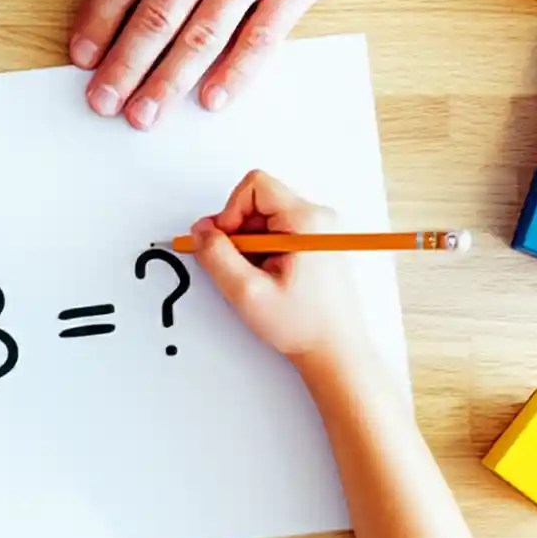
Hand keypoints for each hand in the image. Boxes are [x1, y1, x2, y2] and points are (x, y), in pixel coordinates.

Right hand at [190, 170, 363, 362]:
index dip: (231, 210)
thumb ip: (216, 256)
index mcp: (307, 221)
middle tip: (240, 266)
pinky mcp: (317, 243)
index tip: (227, 241)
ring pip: (266, 218)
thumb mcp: (247, 292)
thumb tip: (200, 231)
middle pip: (259, 201)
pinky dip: (263, 252)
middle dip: (239, 232)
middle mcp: (318, 218)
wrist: (336, 352)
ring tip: (259, 277)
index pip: (256, 185)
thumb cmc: (304, 325)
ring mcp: (320, 230)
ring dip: (250, 245)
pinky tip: (269, 278)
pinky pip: (278, 232)